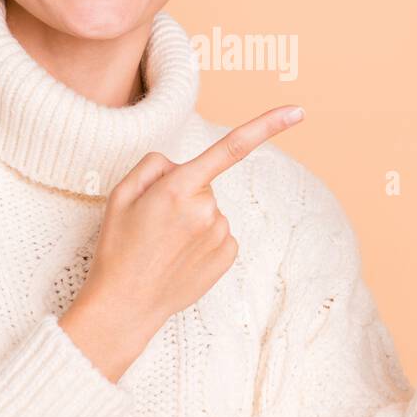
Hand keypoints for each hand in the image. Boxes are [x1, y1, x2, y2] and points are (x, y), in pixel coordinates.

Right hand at [61, 104, 304, 380]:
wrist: (125, 305)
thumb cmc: (119, 247)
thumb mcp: (120, 195)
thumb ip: (153, 166)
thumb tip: (182, 165)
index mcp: (177, 188)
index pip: (230, 148)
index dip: (267, 126)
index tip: (297, 111)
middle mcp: (207, 209)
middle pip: (203, 183)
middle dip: (183, 193)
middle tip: (155, 223)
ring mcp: (221, 234)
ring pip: (211, 209)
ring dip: (192, 219)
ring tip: (164, 245)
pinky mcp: (229, 255)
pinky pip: (219, 232)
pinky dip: (203, 239)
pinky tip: (181, 257)